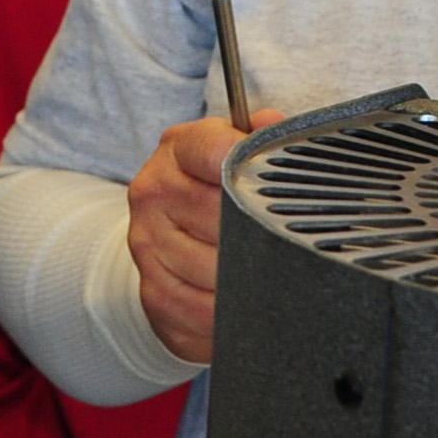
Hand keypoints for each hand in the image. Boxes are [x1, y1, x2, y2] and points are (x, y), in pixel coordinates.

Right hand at [126, 111, 278, 364]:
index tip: (282, 189)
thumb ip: (257, 139)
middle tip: (289, 241)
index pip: (217, 151)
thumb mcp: (233, 153)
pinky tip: (247, 303)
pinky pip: (206, 312)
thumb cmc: (213, 192)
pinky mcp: (154, 294)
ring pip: (217, 270)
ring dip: (252, 279)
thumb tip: (272, 124)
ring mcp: (148, 245)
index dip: (255, 170)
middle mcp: (154, 193)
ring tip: (272, 276)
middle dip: (262, 234)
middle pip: (224, 217)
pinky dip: (234, 314)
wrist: (166, 240)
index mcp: (178, 151)